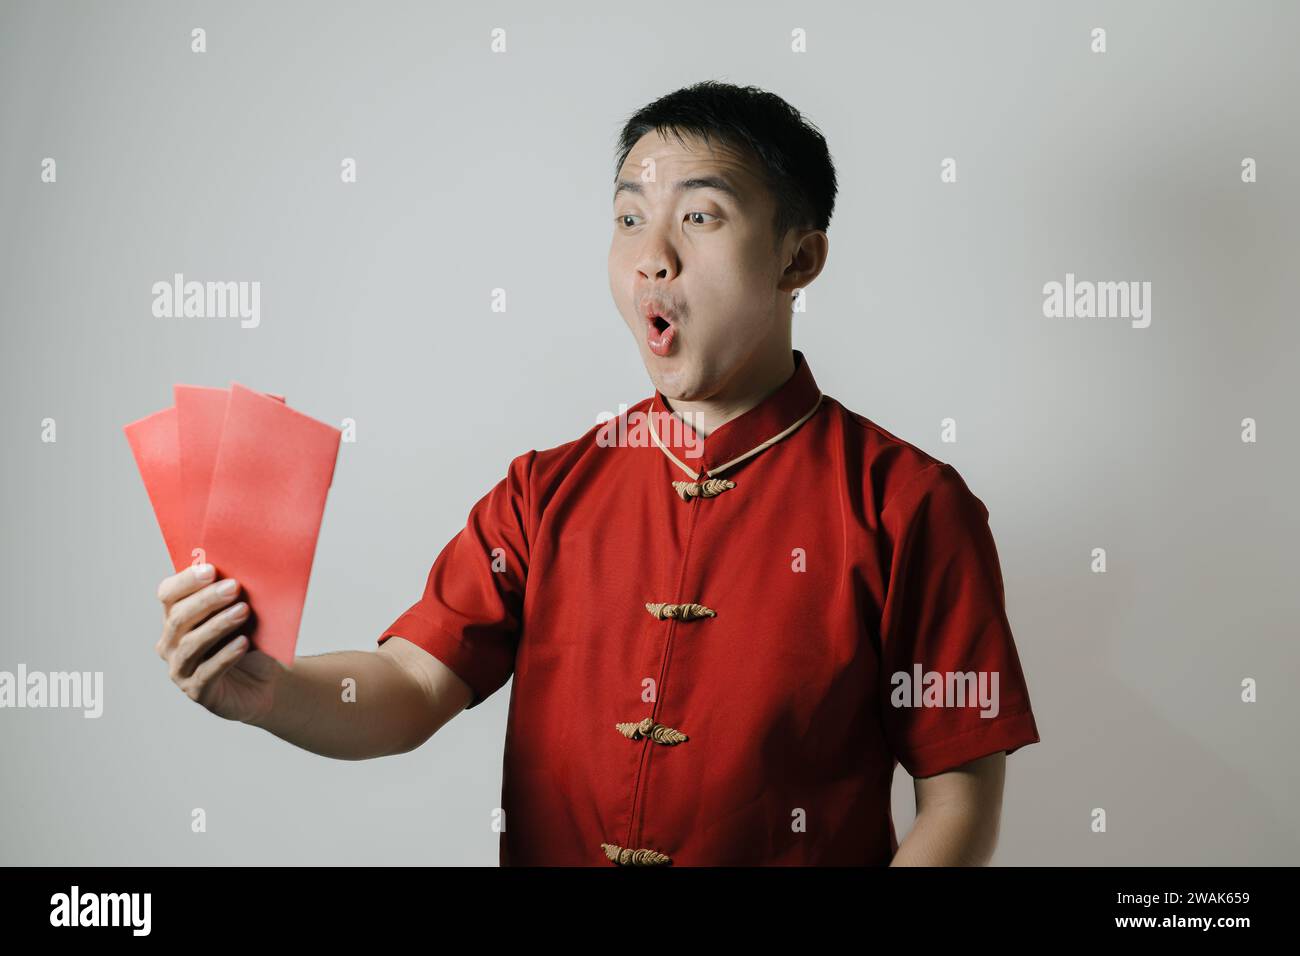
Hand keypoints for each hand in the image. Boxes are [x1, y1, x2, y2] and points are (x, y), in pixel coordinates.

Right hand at [155, 563, 282, 723]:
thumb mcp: (244, 616)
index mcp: (175, 617)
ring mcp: (181, 669)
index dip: (186, 581)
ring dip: (218, 625)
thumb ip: (236, 596)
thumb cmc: (250, 642)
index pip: (168, 594)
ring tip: (243, 611)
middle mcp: (170, 643)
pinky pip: (207, 672)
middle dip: (207, 600)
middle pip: (179, 617)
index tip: (211, 569)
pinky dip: (225, 655)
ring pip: (191, 644)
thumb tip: (246, 571)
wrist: (266, 683)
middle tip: (234, 587)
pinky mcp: (198, 692)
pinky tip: (243, 643)